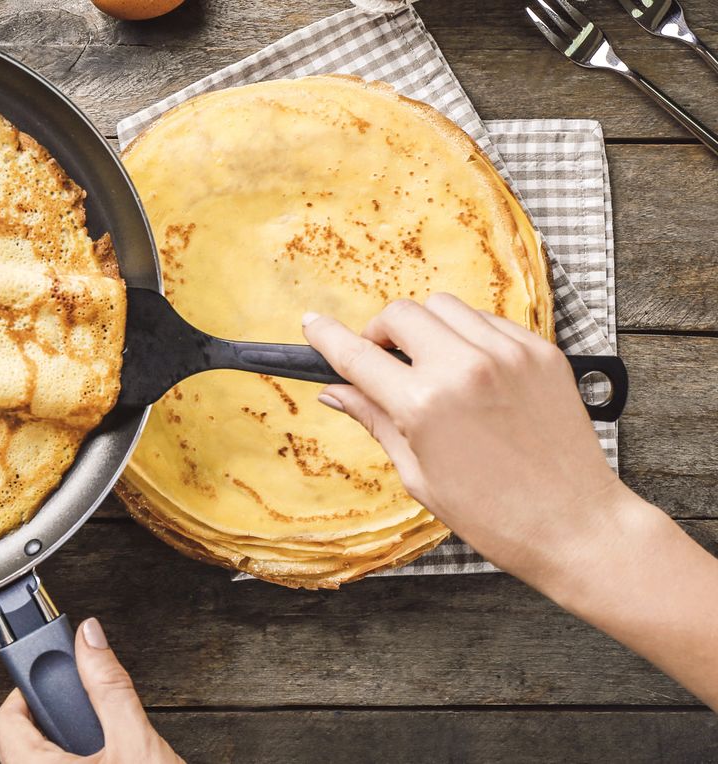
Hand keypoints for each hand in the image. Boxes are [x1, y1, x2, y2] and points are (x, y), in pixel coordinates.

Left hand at [0, 618, 182, 763]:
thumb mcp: (136, 743)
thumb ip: (110, 687)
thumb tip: (90, 639)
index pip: (4, 718)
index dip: (30, 687)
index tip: (57, 673)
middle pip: (20, 736)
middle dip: (54, 714)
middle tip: (84, 705)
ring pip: (39, 756)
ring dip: (68, 738)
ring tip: (102, 735)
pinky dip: (77, 756)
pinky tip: (108, 757)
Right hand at [303, 293, 717, 709]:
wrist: (574, 523)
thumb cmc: (493, 514)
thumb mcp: (418, 474)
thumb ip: (375, 420)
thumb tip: (335, 392)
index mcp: (424, 404)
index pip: (357, 354)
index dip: (327, 337)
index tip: (311, 324)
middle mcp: (464, 367)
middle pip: (400, 313)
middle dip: (381, 333)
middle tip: (382, 362)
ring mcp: (507, 354)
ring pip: (444, 306)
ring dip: (424, 328)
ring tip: (430, 366)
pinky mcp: (540, 352)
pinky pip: (488, 320)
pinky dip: (467, 335)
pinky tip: (470, 371)